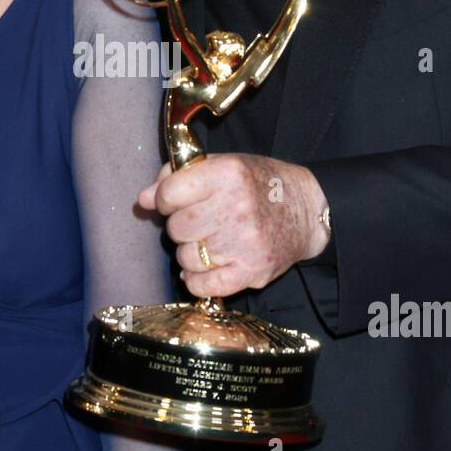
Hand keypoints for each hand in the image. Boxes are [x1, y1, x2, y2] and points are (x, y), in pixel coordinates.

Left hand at [138, 153, 328, 297]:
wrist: (307, 209)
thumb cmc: (259, 184)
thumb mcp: (223, 165)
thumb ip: (179, 177)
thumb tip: (143, 200)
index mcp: (228, 174)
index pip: (170, 194)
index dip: (165, 199)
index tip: (174, 201)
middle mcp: (237, 207)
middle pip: (176, 228)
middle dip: (180, 226)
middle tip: (198, 221)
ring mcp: (245, 242)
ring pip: (186, 258)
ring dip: (190, 253)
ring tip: (208, 241)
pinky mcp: (252, 271)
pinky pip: (203, 285)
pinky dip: (196, 280)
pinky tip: (205, 267)